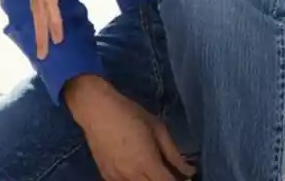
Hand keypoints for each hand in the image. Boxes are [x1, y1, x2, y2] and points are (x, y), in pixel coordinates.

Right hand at [64, 75, 195, 180]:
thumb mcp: (158, 128)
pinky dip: (134, 180)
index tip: (185, 177)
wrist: (96, 110)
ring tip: (154, 171)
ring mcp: (117, 178)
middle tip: (170, 173)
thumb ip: (173, 153)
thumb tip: (188, 170)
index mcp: (147, 164)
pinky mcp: (106, 176)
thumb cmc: (130, 114)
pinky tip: (137, 171)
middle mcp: (132, 176)